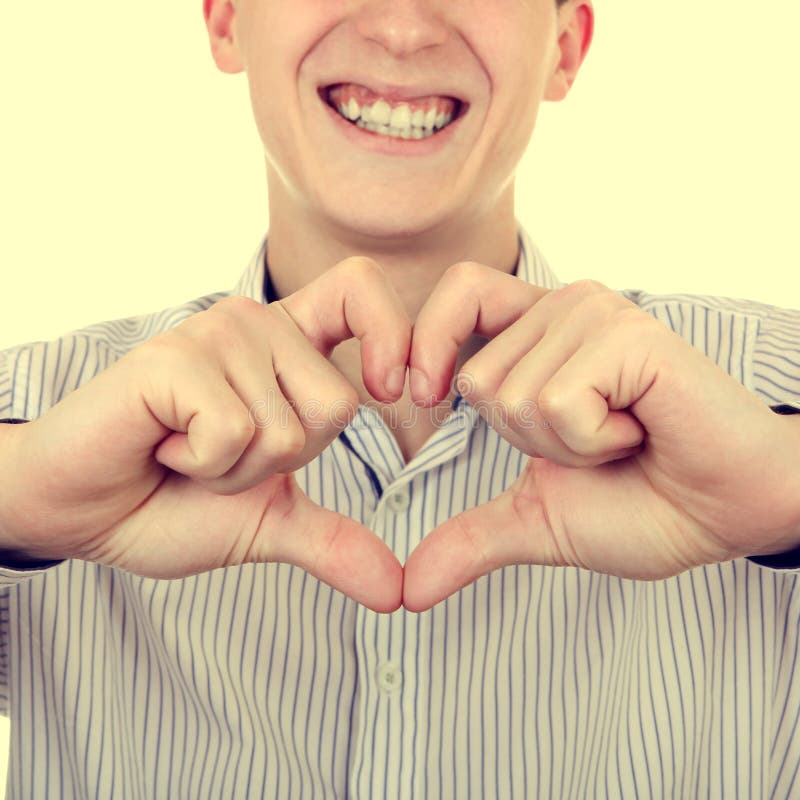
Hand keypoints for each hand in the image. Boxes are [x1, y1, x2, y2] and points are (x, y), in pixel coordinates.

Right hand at [1, 258, 409, 612]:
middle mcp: (257, 324)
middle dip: (281, 462)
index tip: (395, 388)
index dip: (392, 333)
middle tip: (219, 450)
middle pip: (338, 406)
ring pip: (285, 430)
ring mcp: (215, 334)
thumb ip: (337, 543)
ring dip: (233, 469)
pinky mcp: (174, 359)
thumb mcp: (269, 522)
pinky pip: (233, 433)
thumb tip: (398, 593)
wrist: (86, 513)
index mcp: (289, 345)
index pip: (361, 291)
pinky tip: (162, 446)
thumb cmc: (172, 502)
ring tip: (184, 449)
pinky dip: (200, 464)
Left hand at [403, 265, 799, 610]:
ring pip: (513, 397)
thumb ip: (471, 538)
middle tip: (596, 438)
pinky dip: (594, 442)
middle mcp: (564, 309)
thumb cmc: (642, 503)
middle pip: (475, 381)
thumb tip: (411, 590)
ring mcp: (596, 314)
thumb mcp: (539, 518)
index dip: (428, 342)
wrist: (725, 515)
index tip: (426, 394)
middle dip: (531, 441)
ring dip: (568, 445)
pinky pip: (558, 404)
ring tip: (623, 434)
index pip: (459, 293)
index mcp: (538, 333)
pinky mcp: (627, 335)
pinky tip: (640, 429)